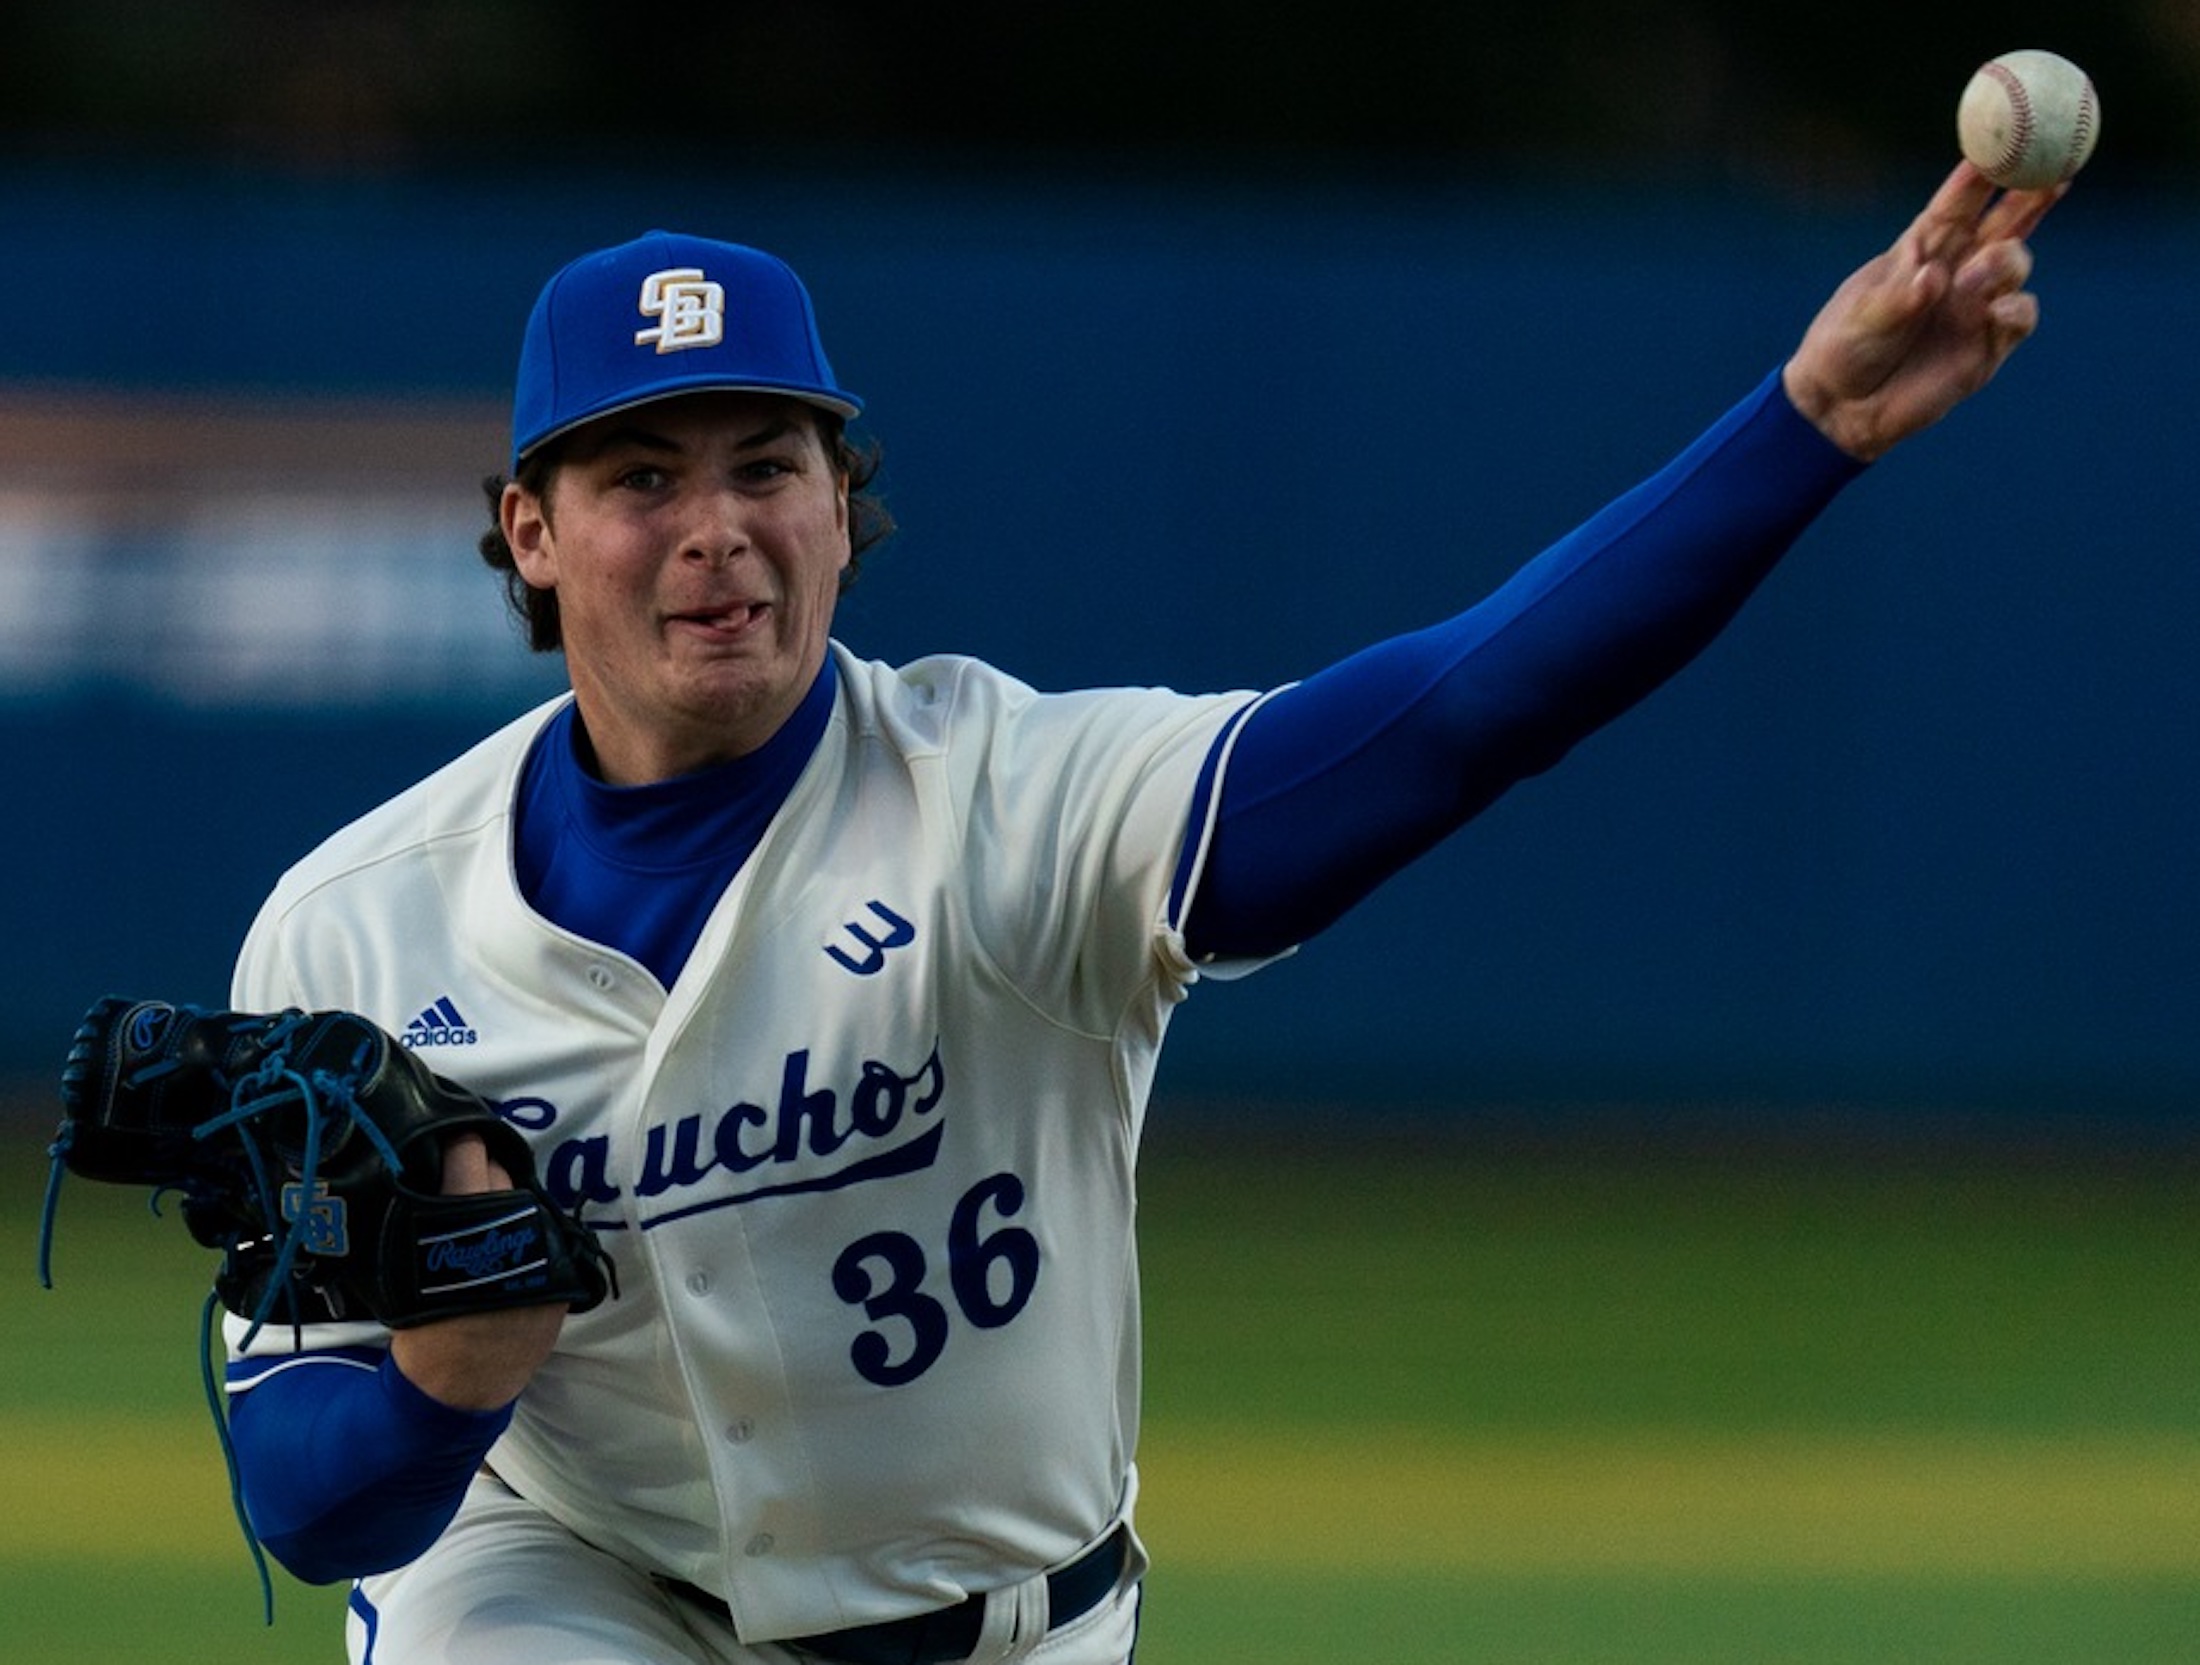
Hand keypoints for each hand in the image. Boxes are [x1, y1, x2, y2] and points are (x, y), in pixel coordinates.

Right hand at [389, 1133, 569, 1411]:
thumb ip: (424, 1218)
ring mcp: (542, 1248)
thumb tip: (425, 1171)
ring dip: (507, 1201)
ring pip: (526, 1201)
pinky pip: (546, 1232)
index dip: (458, 1145)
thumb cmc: (423, 1328)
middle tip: (463, 1183)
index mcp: (464, 1219)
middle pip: (500, 1174)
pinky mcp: (563, 1271)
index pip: (469, 1153)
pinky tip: (510, 1245)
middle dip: (481, 1172)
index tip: (449, 1142)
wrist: (461, 1386)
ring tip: (486, 1218)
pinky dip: (528, 1232)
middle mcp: (510, 1225)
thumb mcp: (405, 1267)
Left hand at [1782, 162, 2062, 461]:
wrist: (1842, 411)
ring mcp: (1974, 306)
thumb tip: (1934, 276)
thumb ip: (1900, 298)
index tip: (2001, 143)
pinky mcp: (1987, 344)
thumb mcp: (1863, 319)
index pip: (1957, 203)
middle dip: (2031, 193)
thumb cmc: (1843, 350)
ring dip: (2003, 263)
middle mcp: (1955, 271)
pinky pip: (2019, 315)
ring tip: (1973, 281)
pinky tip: (1995, 312)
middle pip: (2005, 221)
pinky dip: (2015, 308)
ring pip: (2015, 262)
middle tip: (2055, 166)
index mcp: (1919, 250)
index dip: (1981, 174)